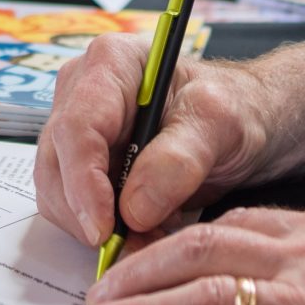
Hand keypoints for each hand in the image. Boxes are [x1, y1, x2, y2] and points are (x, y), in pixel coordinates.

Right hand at [33, 32, 275, 246]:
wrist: (248, 122)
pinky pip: (71, 206)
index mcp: (111, 63)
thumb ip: (179, 161)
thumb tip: (133, 208)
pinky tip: (143, 226)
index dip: (83, 183)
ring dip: (97, 226)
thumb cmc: (236, 108)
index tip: (104, 228)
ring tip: (152, 232)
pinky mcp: (79, 162)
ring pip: (57, 191)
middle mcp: (81, 90)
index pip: (76, 128)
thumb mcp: (222, 125)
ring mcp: (76, 128)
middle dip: (91, 212)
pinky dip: (102, 228)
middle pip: (57, 163)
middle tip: (140, 242)